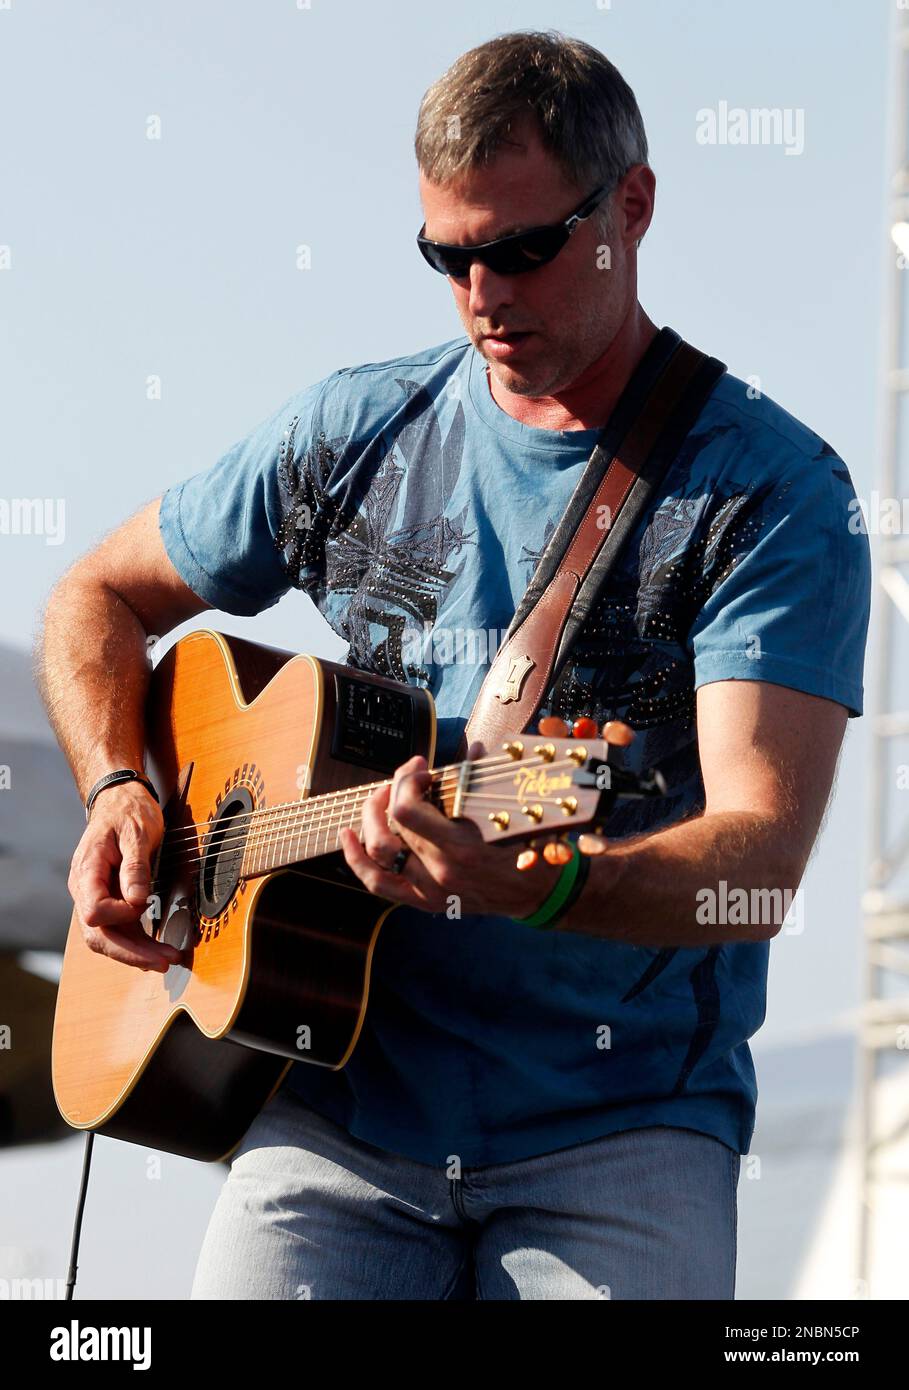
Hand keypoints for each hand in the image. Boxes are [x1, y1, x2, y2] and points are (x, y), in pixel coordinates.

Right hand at [67, 780, 181, 971]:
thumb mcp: (137, 832)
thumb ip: (135, 867)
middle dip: (131, 953)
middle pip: (98, 935)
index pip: (93, 910)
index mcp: (87, 871)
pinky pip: (119, 929)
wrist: (120, 799)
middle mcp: (85, 889)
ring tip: (168, 959)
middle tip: (165, 961)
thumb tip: (137, 901)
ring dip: (137, 953)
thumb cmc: (128, 811)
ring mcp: (95, 897)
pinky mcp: (110, 900)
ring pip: (108, 938)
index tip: (143, 905)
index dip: (118, 915)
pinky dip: (138, 942)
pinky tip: (158, 949)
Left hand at [339, 744, 562, 918]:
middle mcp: (440, 870)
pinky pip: (379, 884)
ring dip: (370, 820)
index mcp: (462, 846)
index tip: (421, 769)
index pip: (406, 811)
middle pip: (390, 825)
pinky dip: (357, 860)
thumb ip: (488, 778)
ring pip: (377, 853)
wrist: (540, 892)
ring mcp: (430, 888)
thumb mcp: (514, 808)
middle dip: (392, 790)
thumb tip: (474, 748)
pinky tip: (348, 837)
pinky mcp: (426, 901)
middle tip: (405, 778)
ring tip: (378, 799)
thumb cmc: (530, 845)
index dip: (404, 782)